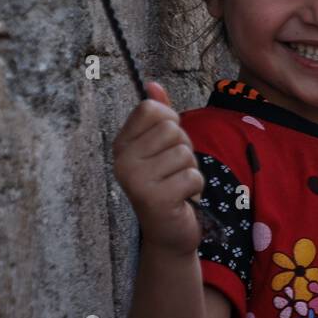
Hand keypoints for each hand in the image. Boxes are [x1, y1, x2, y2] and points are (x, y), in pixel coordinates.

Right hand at [112, 81, 204, 253]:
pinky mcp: (155, 199)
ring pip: (184, 153)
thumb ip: (159, 116)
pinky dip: (195, 188)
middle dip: (184, 148)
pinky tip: (182, 200)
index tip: (167, 145)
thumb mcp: (162, 147)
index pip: (150, 109)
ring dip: (190, 170)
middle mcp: (122, 161)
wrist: (168, 232)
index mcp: (121, 144)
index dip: (171, 122)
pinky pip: (192, 176)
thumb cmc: (168, 184)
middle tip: (174, 170)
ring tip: (177, 185)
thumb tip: (153, 84)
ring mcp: (136, 181)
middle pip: (171, 128)